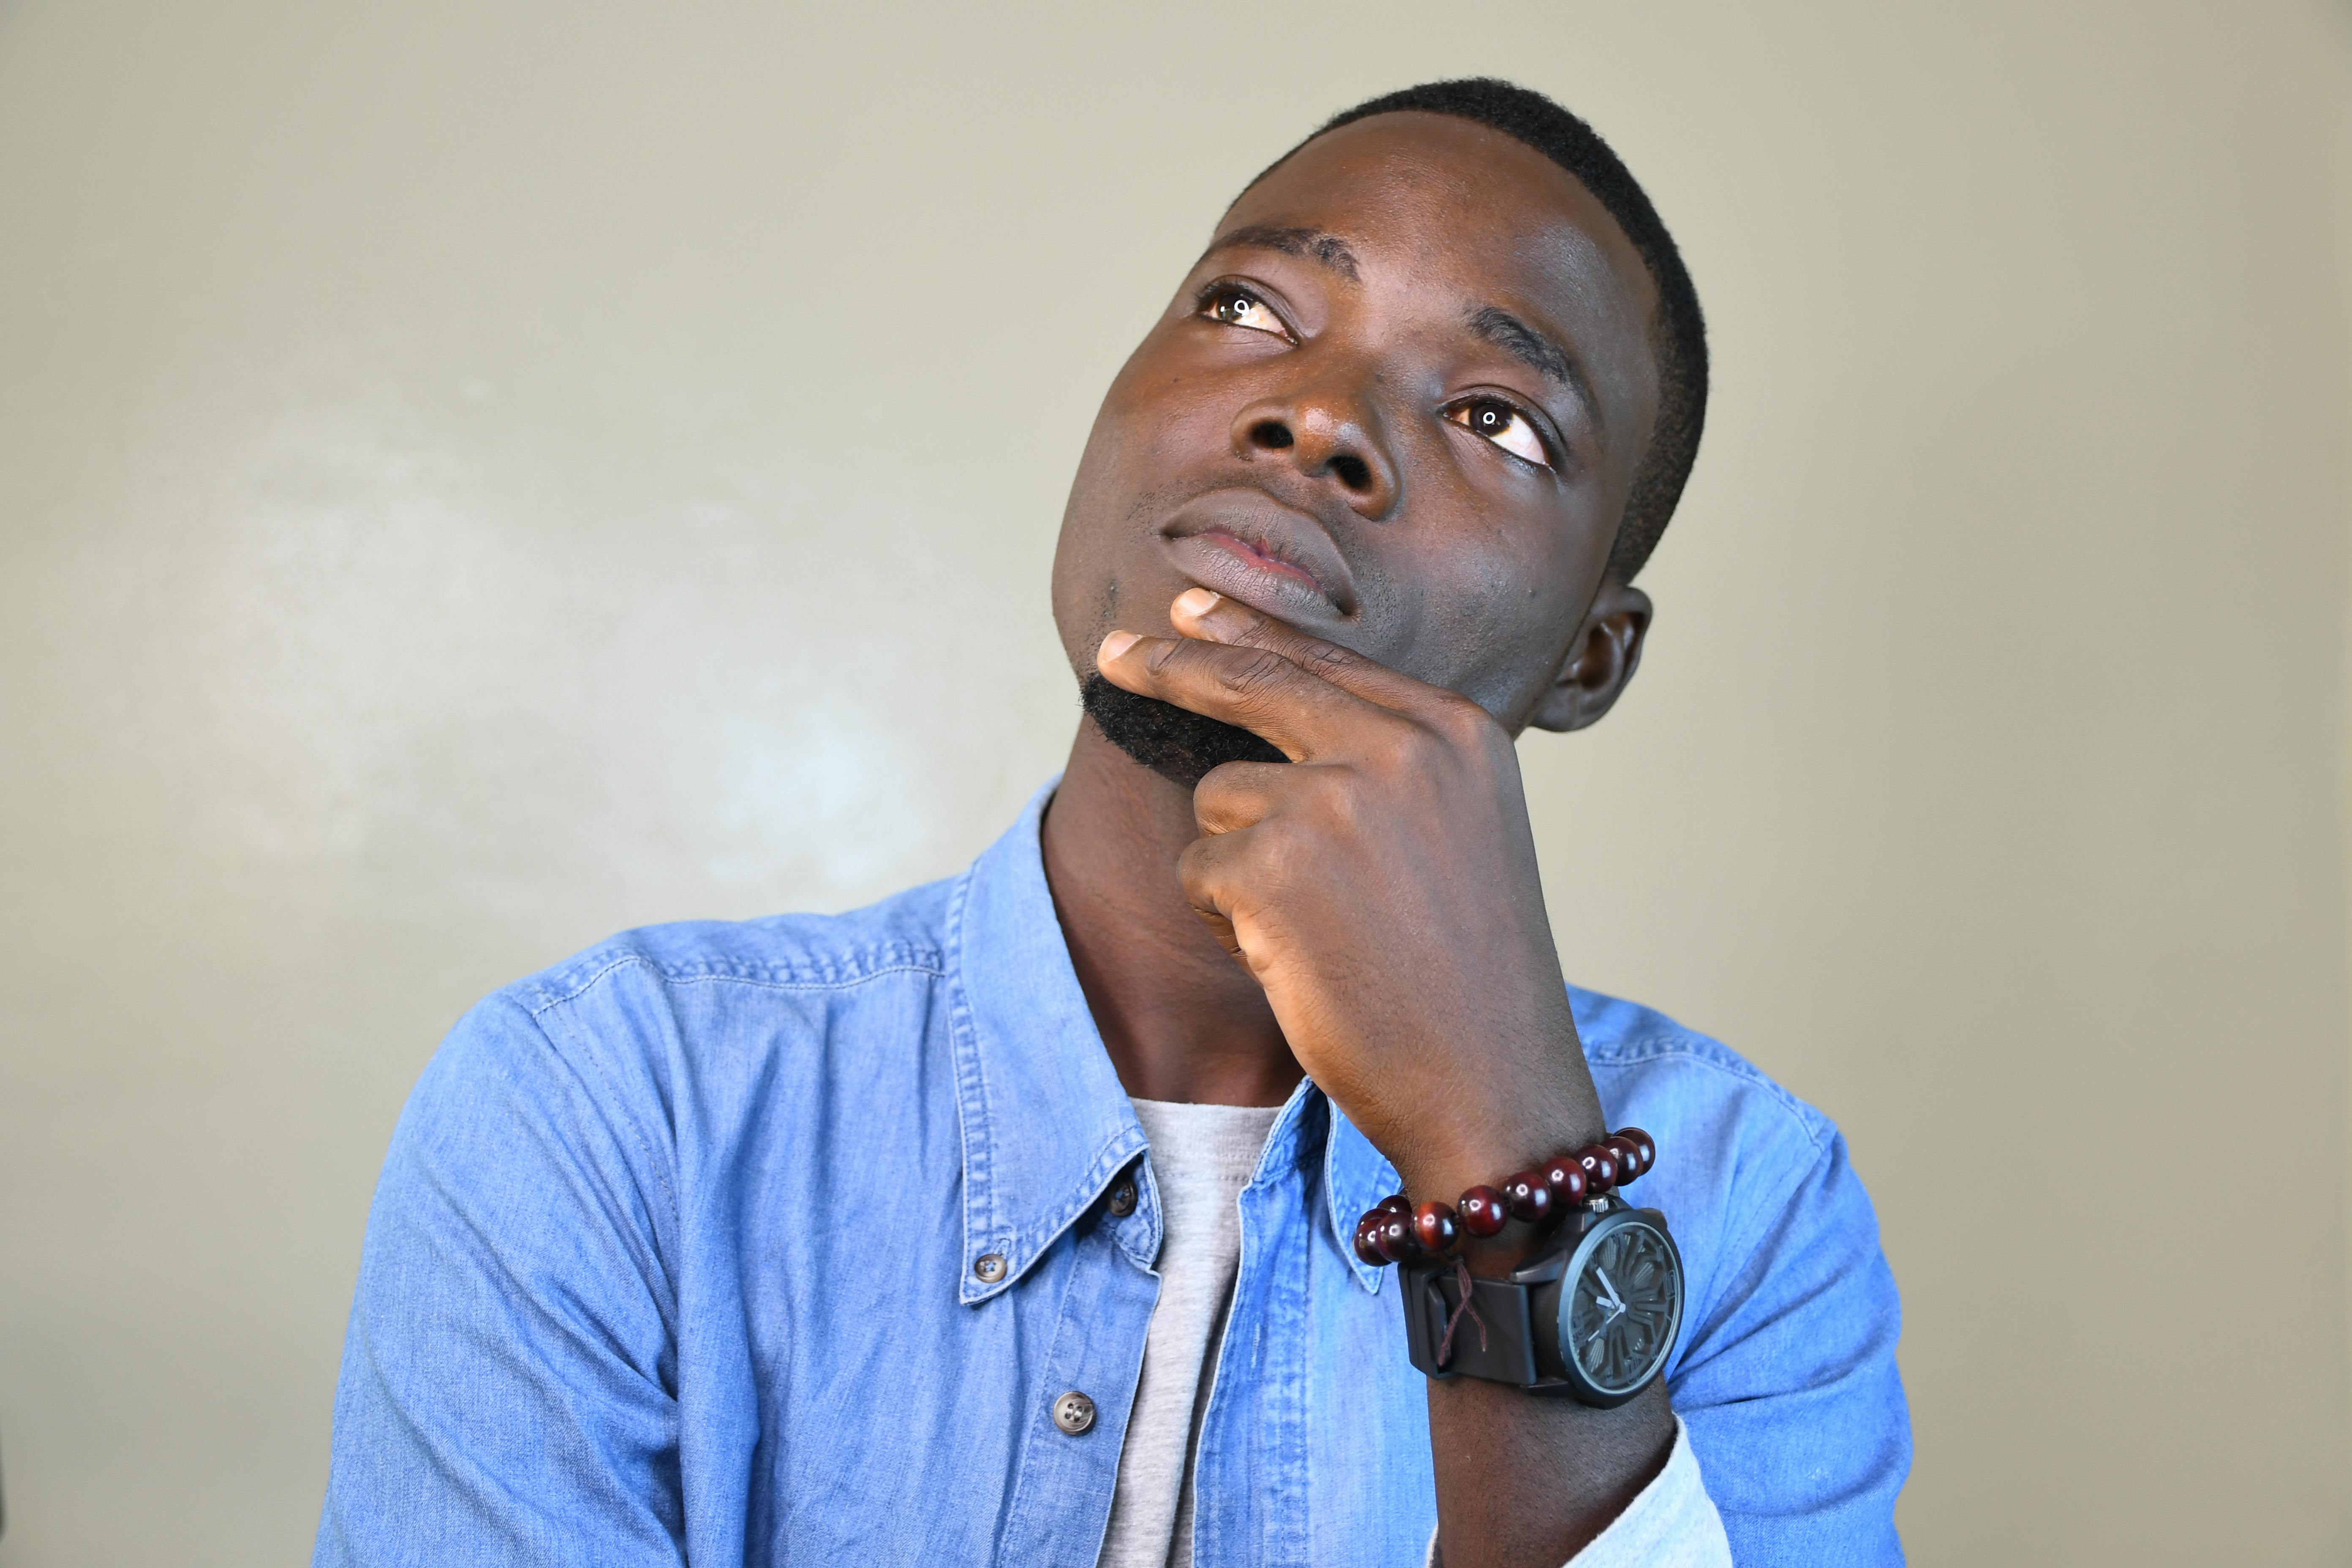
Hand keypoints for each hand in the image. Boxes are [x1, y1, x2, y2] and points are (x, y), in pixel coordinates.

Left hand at [1093, 588, 1605, 1201]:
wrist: (1494, 1087)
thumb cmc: (1472, 978)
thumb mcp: (1460, 832)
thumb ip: (1388, 762)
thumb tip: (1280, 709)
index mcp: (1455, 732)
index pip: (1328, 658)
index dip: (1249, 632)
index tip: (1188, 611)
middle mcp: (1399, 748)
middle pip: (1253, 682)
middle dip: (1171, 666)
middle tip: (1110, 655)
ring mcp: (1334, 801)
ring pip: (1220, 800)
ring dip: (1238, 867)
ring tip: (1317, 931)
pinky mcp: (1273, 866)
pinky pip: (1198, 873)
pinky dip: (1225, 923)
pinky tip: (1297, 961)